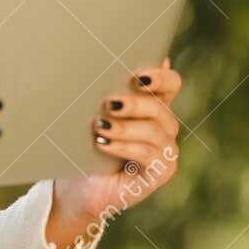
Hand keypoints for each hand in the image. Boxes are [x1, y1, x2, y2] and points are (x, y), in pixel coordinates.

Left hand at [46, 56, 182, 248]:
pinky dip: (123, 147)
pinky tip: (103, 144)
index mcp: (154, 107)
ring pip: (154, 132)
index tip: (137, 76)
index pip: (171, 83)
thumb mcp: (95, 115)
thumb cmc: (84, 147)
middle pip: (160, 107)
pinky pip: (148, 155)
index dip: (160, 77)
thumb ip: (109, 91)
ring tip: (99, 126)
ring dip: (124, 127)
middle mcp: (165, 128)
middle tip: (109, 103)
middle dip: (134, 103)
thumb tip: (114, 60)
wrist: (77, 188)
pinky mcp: (161, 173)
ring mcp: (166, 151)